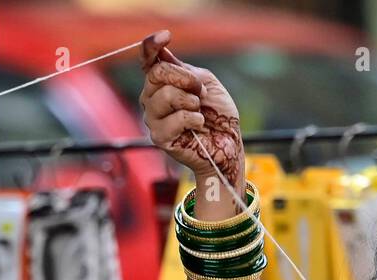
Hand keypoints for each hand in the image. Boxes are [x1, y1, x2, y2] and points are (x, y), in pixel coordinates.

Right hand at [139, 30, 243, 192]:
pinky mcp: (159, 136)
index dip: (152, 45)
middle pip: (157, 73)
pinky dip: (193, 119)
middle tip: (201, 91)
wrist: (228, 146)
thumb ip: (189, 71)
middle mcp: (152, 98)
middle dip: (185, 79)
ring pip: (164, 95)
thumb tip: (166, 58)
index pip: (148, 60)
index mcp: (162, 83)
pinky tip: (199, 124)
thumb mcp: (209, 85)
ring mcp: (153, 117)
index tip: (166, 35)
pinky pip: (175, 118)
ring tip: (200, 111)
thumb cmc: (219, 117)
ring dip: (190, 101)